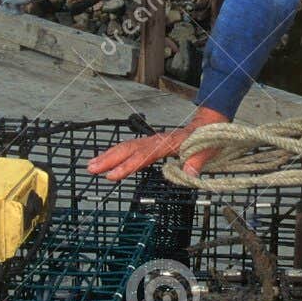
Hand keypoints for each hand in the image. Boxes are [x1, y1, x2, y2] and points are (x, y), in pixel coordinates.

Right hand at [87, 105, 227, 182]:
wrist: (209, 124)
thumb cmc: (208, 139)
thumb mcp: (207, 151)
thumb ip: (197, 161)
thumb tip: (188, 173)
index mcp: (168, 143)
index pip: (144, 156)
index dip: (127, 166)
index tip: (112, 176)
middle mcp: (156, 141)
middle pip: (129, 149)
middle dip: (109, 159)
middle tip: (92, 169)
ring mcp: (153, 142)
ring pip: (127, 147)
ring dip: (109, 156)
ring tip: (92, 166)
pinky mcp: (152, 144)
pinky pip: (132, 148)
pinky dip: (117, 153)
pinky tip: (107, 160)